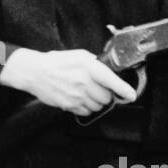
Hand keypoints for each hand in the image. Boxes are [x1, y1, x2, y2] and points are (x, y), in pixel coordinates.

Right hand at [0, 48, 135, 116]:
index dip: (124, 90)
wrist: (35, 72)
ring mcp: (76, 96)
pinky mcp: (69, 105)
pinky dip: (86, 108)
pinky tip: (79, 99)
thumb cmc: (57, 62)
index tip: (132, 95)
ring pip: (98, 106)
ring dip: (97, 102)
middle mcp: (84, 82)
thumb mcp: (78, 55)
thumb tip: (109, 72)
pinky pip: (86, 112)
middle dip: (106, 94)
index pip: (111, 80)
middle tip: (98, 88)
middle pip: (106, 97)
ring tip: (87, 93)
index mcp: (88, 67)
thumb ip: (95, 63)